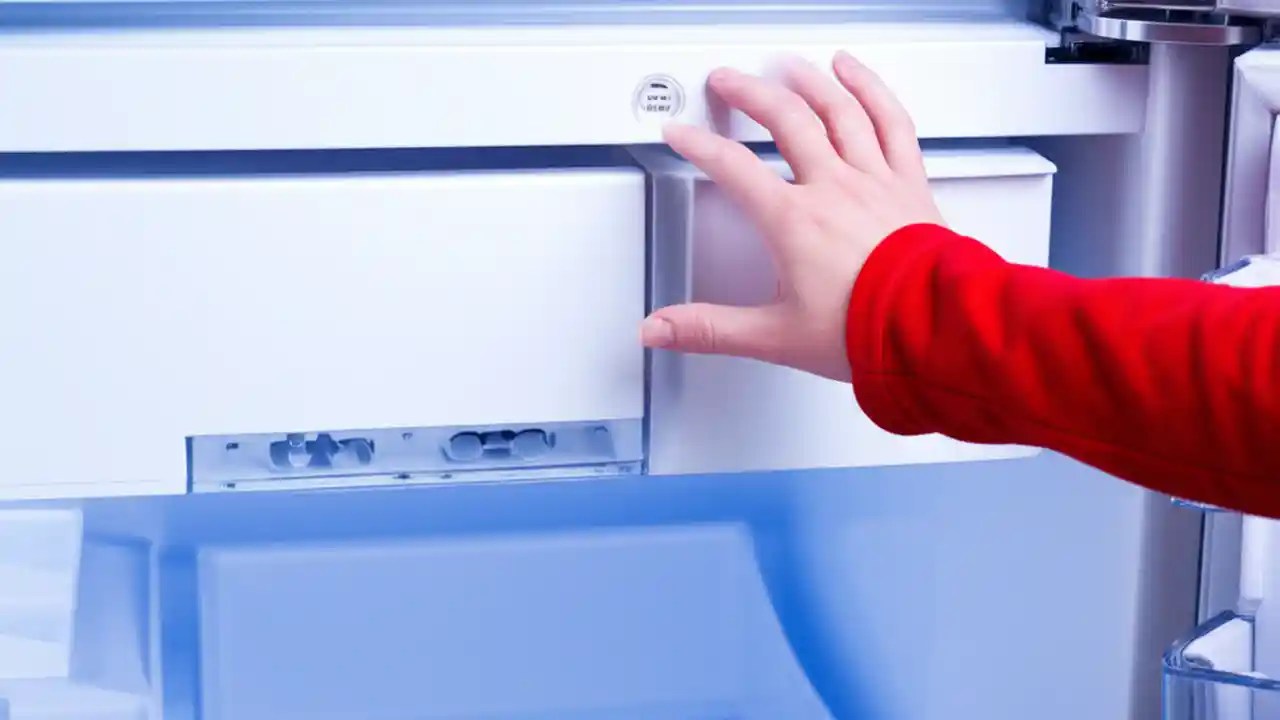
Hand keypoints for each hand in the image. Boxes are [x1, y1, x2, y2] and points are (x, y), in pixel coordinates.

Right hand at [639, 51, 943, 381]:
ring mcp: (873, 180)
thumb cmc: (866, 331)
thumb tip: (660, 330)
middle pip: (785, 120)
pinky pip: (891, 122)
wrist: (931, 330)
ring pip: (838, 111)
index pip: (733, 168)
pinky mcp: (908, 183)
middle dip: (749, 93)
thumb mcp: (774, 337)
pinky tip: (857, 75)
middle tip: (727, 80)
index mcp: (793, 222)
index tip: (680, 132)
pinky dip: (872, 90)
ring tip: (787, 66)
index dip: (698, 145)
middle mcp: (833, 189)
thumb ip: (711, 329)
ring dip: (808, 82)